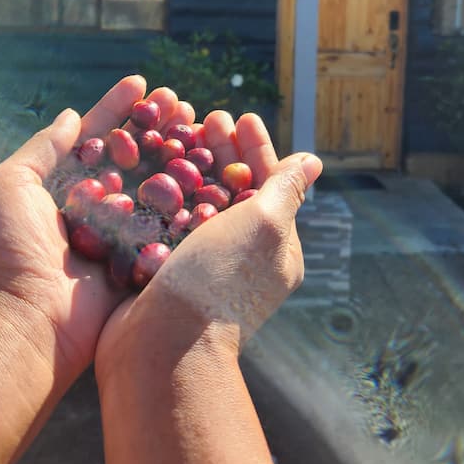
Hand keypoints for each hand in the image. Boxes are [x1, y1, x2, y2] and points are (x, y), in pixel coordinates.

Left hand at [0, 75, 194, 381]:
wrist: (27, 322)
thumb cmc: (9, 251)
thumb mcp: (9, 186)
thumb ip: (41, 148)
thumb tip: (71, 116)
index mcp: (67, 187)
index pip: (98, 137)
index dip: (118, 108)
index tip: (142, 82)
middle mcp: (100, 207)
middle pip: (135, 156)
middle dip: (158, 126)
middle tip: (181, 102)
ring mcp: (125, 234)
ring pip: (159, 184)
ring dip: (180, 154)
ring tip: (201, 125)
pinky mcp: (146, 262)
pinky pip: (174, 225)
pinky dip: (193, 199)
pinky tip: (212, 171)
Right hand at [94, 109, 321, 379]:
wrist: (162, 346)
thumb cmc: (220, 279)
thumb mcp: (265, 225)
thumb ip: (286, 190)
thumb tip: (313, 162)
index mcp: (276, 248)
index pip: (272, 185)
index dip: (257, 148)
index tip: (241, 117)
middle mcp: (242, 258)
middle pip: (234, 190)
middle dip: (222, 151)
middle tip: (206, 117)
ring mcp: (202, 267)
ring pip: (198, 203)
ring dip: (190, 167)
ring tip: (176, 135)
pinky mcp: (165, 273)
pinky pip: (168, 224)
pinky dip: (163, 195)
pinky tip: (150, 171)